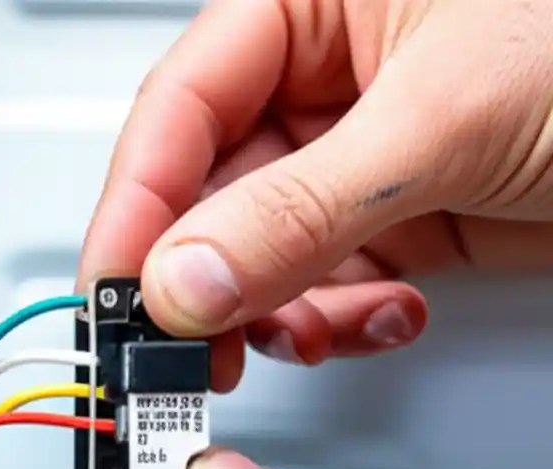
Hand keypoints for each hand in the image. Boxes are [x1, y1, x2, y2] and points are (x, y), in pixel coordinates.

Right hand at [81, 0, 552, 389]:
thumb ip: (294, 208)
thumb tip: (183, 277)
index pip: (179, 104)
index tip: (116, 288)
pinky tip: (377, 314)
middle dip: (206, 274)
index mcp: (309, 3)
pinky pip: (331, 278)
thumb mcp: (441, 118)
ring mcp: (367, 151)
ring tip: (302, 333)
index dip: (136, 202)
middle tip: (187, 345)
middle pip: (213, 186)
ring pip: (265, 248)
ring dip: (277, 308)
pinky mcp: (411, 214)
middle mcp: (328, 75)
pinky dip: (341, 316)